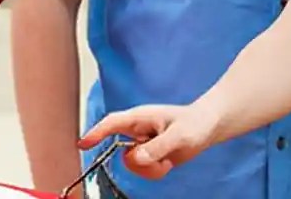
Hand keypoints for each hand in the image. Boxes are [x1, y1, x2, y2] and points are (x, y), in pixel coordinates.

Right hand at [76, 104, 218, 180]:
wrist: (207, 127)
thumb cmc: (194, 123)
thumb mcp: (179, 136)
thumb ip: (156, 147)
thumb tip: (135, 157)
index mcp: (140, 118)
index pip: (112, 124)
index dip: (95, 133)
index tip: (82, 144)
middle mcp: (137, 131)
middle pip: (122, 153)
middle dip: (140, 162)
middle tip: (161, 159)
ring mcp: (142, 144)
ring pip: (132, 165)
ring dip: (151, 168)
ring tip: (168, 157)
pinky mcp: (149, 155)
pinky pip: (144, 171)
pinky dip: (156, 171)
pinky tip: (168, 161)